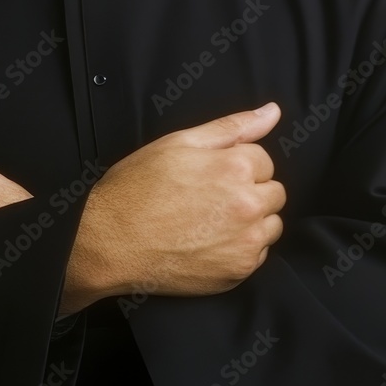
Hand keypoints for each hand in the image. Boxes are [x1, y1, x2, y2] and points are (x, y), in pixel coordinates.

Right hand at [59, 104, 284, 314]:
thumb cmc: (139, 186)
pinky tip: (210, 242)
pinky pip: (258, 254)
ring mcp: (245, 243)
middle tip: (211, 196)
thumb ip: (232, 126)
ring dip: (252, 220)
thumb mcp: (179, 142)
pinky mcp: (238, 273)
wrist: (111, 242)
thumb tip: (272, 111)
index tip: (210, 172)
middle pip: (275, 192)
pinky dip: (241, 247)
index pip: (264, 160)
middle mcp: (249, 206)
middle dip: (250, 189)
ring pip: (270, 225)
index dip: (236, 163)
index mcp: (236, 167)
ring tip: (212, 219)